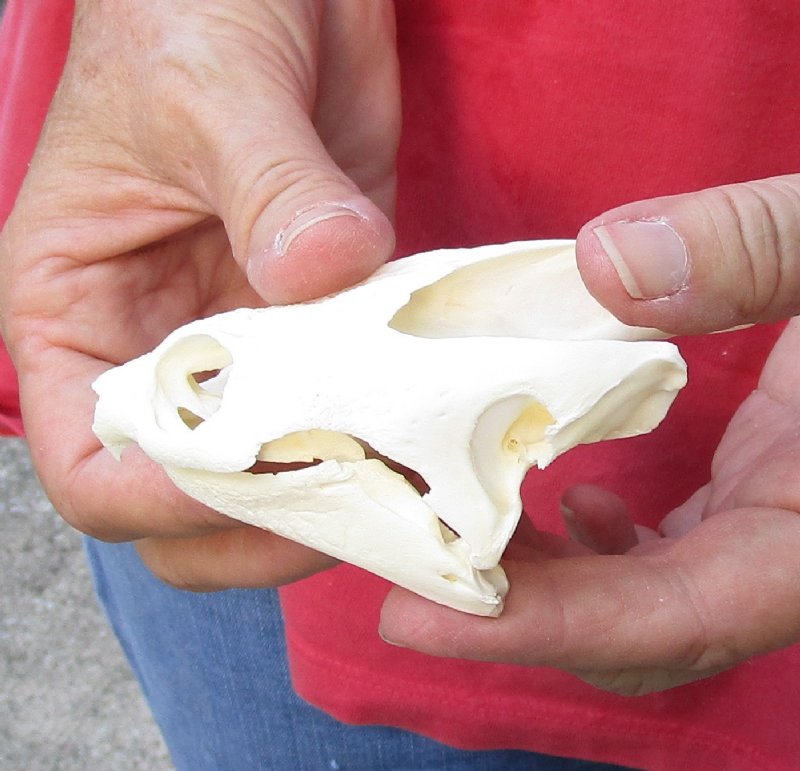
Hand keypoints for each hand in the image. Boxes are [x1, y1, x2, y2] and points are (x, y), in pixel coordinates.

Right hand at [0, 0, 399, 588]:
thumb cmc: (191, 10)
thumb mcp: (210, 86)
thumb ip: (265, 183)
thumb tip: (324, 269)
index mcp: (80, 318)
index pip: (95, 470)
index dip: (164, 501)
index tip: (256, 477)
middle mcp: (163, 350)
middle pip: (194, 501)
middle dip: (263, 522)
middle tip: (355, 507)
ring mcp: (253, 346)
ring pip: (283, 468)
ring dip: (341, 490)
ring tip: (407, 486)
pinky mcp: (329, 321)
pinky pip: (354, 404)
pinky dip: (391, 430)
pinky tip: (438, 430)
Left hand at [380, 175, 799, 694]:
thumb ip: (756, 246)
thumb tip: (602, 265)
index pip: (676, 616)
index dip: (543, 627)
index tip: (413, 618)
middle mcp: (795, 556)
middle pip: (640, 633)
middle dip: (516, 616)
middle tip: (401, 569)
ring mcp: (778, 538)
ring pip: (645, 603)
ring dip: (545, 580)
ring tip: (458, 525)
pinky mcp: (764, 509)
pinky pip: (669, 562)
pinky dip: (598, 549)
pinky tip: (564, 499)